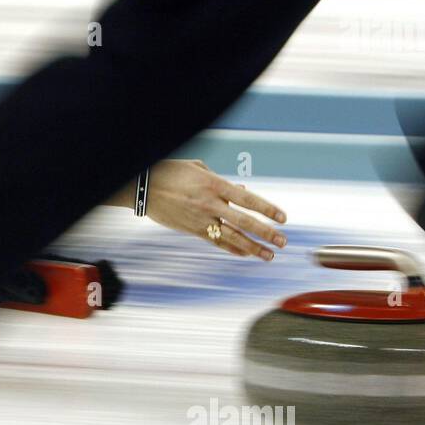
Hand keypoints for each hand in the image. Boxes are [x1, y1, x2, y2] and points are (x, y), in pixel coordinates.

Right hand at [144, 160, 286, 259]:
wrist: (142, 187)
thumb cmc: (170, 172)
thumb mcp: (198, 168)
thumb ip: (221, 181)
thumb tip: (242, 190)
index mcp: (213, 184)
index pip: (247, 199)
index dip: (267, 209)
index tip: (282, 218)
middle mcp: (210, 204)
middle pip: (243, 222)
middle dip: (265, 233)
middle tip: (282, 242)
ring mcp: (201, 219)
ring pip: (232, 237)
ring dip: (253, 247)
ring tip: (269, 255)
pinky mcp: (191, 230)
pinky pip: (216, 242)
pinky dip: (232, 248)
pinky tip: (245, 254)